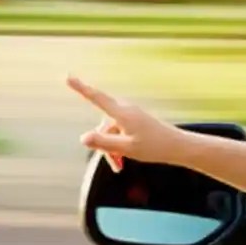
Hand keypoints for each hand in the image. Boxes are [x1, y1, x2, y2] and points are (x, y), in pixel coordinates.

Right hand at [67, 75, 186, 171]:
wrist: (178, 146)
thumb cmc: (154, 147)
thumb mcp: (126, 148)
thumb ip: (104, 143)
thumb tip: (83, 138)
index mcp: (122, 113)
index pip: (96, 98)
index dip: (81, 88)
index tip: (67, 77)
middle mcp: (125, 111)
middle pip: (103, 126)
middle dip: (103, 144)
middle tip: (115, 166)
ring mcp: (130, 116)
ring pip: (111, 131)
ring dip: (111, 148)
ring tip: (120, 166)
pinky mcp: (135, 122)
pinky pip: (119, 132)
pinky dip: (118, 145)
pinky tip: (123, 160)